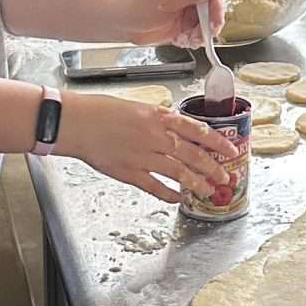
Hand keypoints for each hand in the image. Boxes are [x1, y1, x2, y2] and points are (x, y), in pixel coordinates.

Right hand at [59, 88, 238, 203]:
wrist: (75, 122)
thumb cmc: (101, 111)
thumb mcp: (137, 107)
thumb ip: (158, 119)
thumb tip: (176, 129)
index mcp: (158, 117)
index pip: (197, 130)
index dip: (217, 142)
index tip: (230, 150)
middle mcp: (155, 137)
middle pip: (193, 155)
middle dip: (212, 168)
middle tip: (225, 176)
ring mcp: (143, 156)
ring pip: (179, 173)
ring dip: (197, 183)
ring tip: (208, 191)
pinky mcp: (129, 173)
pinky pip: (155, 187)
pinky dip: (169, 194)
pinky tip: (178, 198)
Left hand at [112, 0, 224, 48]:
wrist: (121, 23)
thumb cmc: (136, 5)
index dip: (215, 6)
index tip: (213, 21)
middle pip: (212, 8)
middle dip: (209, 25)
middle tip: (202, 36)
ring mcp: (187, 10)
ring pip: (206, 24)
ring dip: (200, 35)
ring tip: (186, 39)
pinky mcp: (184, 25)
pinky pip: (197, 34)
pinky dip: (191, 40)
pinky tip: (180, 40)